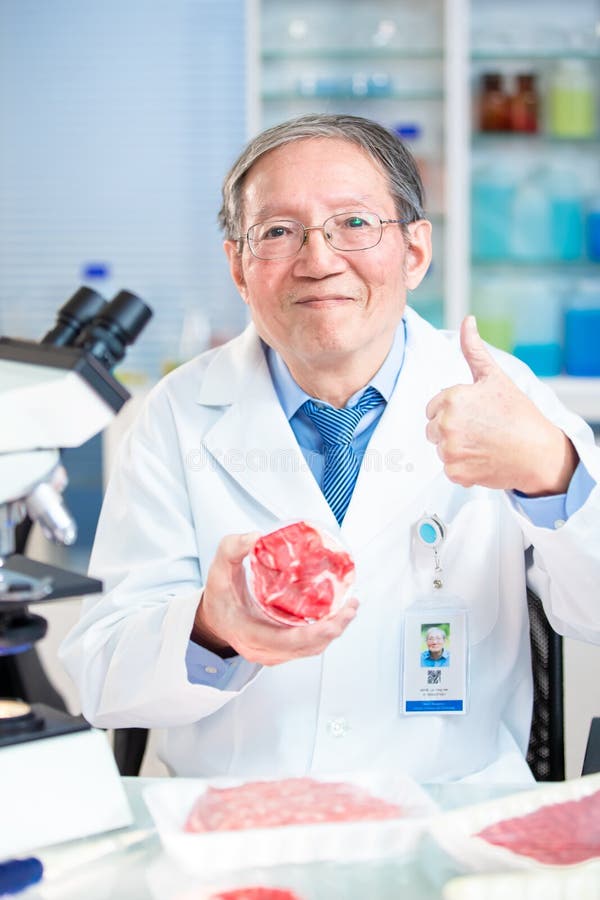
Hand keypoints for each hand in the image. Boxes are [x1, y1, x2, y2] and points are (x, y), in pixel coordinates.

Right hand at [191, 532, 358, 665]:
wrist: (211, 619)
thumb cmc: (218, 597)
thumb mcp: (218, 569)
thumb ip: (232, 549)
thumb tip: (256, 537)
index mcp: (248, 634)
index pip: (285, 642)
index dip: (313, 634)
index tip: (333, 621)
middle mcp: (263, 650)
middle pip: (305, 648)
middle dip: (333, 630)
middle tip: (350, 607)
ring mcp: (273, 654)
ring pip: (310, 649)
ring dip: (334, 631)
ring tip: (350, 609)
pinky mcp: (281, 651)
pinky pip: (307, 646)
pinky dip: (325, 633)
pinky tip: (337, 616)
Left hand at [425, 316, 577, 494]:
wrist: (537, 452)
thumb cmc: (518, 414)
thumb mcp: (494, 378)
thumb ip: (474, 350)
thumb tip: (467, 321)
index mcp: (451, 399)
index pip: (433, 408)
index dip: (453, 411)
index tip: (475, 415)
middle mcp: (446, 424)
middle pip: (432, 429)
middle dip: (451, 429)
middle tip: (480, 430)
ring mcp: (449, 450)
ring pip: (440, 448)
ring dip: (456, 448)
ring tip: (483, 444)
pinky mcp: (455, 472)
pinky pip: (449, 469)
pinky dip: (463, 467)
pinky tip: (483, 459)